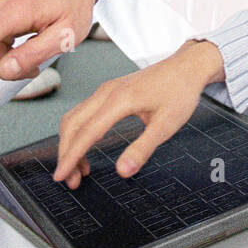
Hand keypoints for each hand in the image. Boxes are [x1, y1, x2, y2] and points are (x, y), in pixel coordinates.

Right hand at [0, 0, 98, 81]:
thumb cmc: (72, 5)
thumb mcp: (65, 34)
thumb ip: (34, 53)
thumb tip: (6, 70)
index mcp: (15, 13)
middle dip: (7, 68)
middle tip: (36, 63)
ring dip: (9, 62)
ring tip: (36, 53)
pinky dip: (8, 54)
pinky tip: (27, 48)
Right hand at [53, 41, 224, 186]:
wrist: (186, 66)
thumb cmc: (179, 91)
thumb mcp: (166, 125)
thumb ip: (143, 149)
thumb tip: (123, 171)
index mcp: (120, 99)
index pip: (87, 132)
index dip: (71, 157)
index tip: (61, 176)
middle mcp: (107, 92)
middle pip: (73, 124)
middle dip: (66, 154)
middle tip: (70, 180)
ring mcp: (106, 90)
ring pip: (75, 118)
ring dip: (70, 144)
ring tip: (78, 171)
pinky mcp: (109, 91)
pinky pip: (84, 113)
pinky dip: (78, 133)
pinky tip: (87, 150)